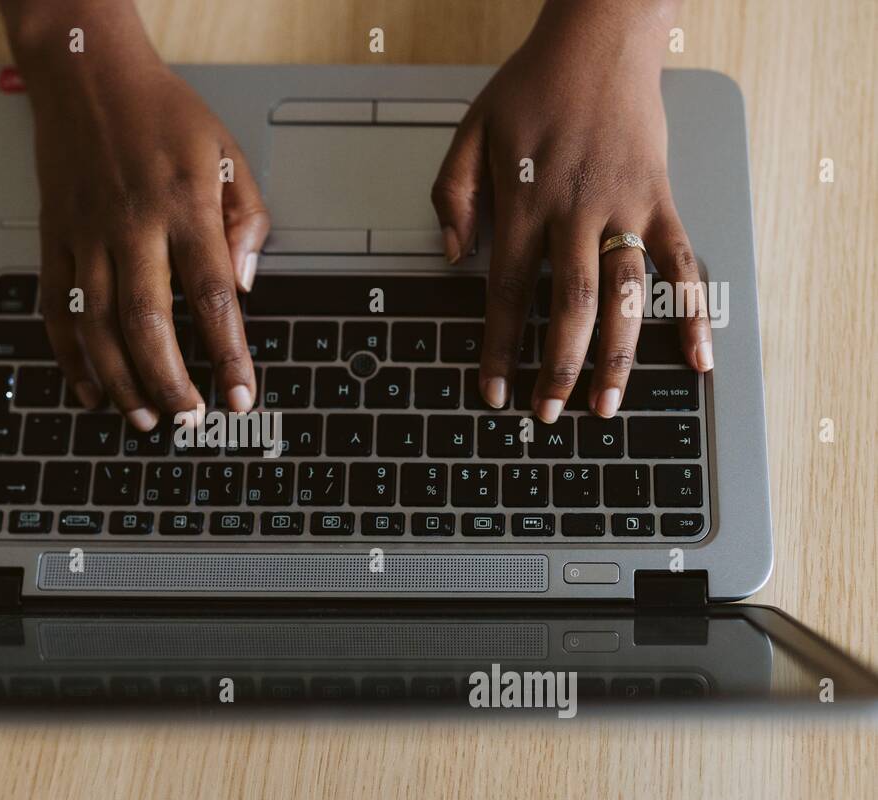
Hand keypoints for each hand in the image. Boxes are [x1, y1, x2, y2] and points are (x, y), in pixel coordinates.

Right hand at [9, 5, 268, 428]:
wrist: (88, 76)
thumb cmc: (164, 115)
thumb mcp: (229, 153)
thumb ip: (248, 221)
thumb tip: (245, 287)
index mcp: (185, 205)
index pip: (213, 296)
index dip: (229, 354)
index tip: (241, 396)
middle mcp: (132, 225)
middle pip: (148, 323)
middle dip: (169, 383)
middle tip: (189, 419)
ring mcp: (86, 235)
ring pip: (98, 325)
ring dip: (122, 381)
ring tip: (145, 419)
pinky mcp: (54, 239)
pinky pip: (57, 309)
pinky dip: (71, 357)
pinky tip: (91, 389)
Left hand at [431, 0, 711, 421]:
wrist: (600, 36)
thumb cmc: (532, 84)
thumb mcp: (469, 131)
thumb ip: (452, 196)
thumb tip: (453, 257)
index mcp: (524, 204)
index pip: (508, 293)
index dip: (500, 348)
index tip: (494, 390)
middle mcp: (575, 213)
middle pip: (568, 307)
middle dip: (557, 368)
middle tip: (547, 412)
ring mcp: (624, 207)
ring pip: (623, 295)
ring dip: (617, 356)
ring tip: (607, 405)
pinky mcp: (660, 198)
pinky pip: (682, 262)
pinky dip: (691, 311)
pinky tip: (696, 357)